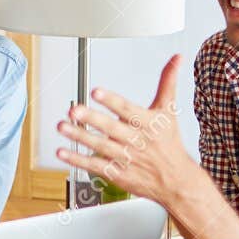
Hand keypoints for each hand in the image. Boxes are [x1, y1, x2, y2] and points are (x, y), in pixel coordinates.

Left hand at [56, 55, 192, 208]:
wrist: (176, 180)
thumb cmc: (169, 143)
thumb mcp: (169, 111)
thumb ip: (168, 82)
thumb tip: (177, 58)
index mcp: (147, 123)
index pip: (127, 109)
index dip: (111, 100)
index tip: (96, 91)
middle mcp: (135, 140)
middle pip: (111, 128)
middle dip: (92, 118)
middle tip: (74, 110)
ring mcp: (125, 158)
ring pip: (100, 146)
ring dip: (79, 136)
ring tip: (62, 126)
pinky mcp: (117, 173)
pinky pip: (95, 166)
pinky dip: (78, 159)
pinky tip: (63, 152)